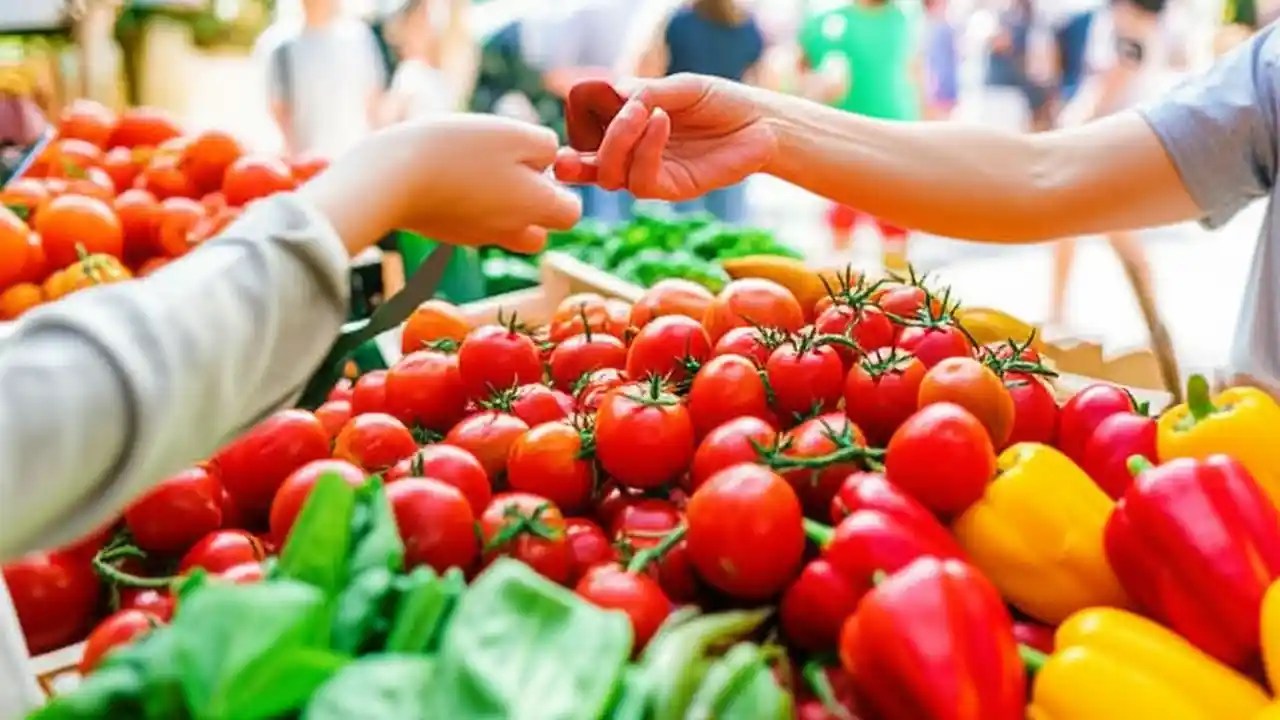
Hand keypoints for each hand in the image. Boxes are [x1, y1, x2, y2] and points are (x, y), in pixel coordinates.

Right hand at [305, 115, 580, 254]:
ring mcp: (477, 236)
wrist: (392, 179)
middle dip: (533, 201)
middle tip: (506, 164)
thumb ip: (545, 146)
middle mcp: (512, 231)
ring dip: (501, 202)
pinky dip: (468, 201)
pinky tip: (446, 173)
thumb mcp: (515, 134)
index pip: (571, 212)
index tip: (538, 159)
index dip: (561, 185)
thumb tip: (549, 160)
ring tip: (474, 165)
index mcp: (536, 209)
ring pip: (506, 226)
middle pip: (541, 228)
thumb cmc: (459, 151)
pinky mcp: (447, 232)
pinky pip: (471, 220)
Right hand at [554, 74, 777, 201]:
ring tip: (643, 111)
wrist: (760, 121)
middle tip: (609, 122)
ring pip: (613, 177)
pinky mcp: (674, 189)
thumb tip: (611, 95)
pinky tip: (661, 121)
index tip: (563, 137)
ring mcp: (653, 175)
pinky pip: (644, 180)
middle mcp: (636, 157)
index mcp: (629, 133)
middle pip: (594, 168)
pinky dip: (645, 148)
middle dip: (586, 153)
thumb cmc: (718, 101)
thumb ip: (643, 92)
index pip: (589, 145)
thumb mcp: (678, 88)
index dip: (572, 145)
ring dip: (620, 141)